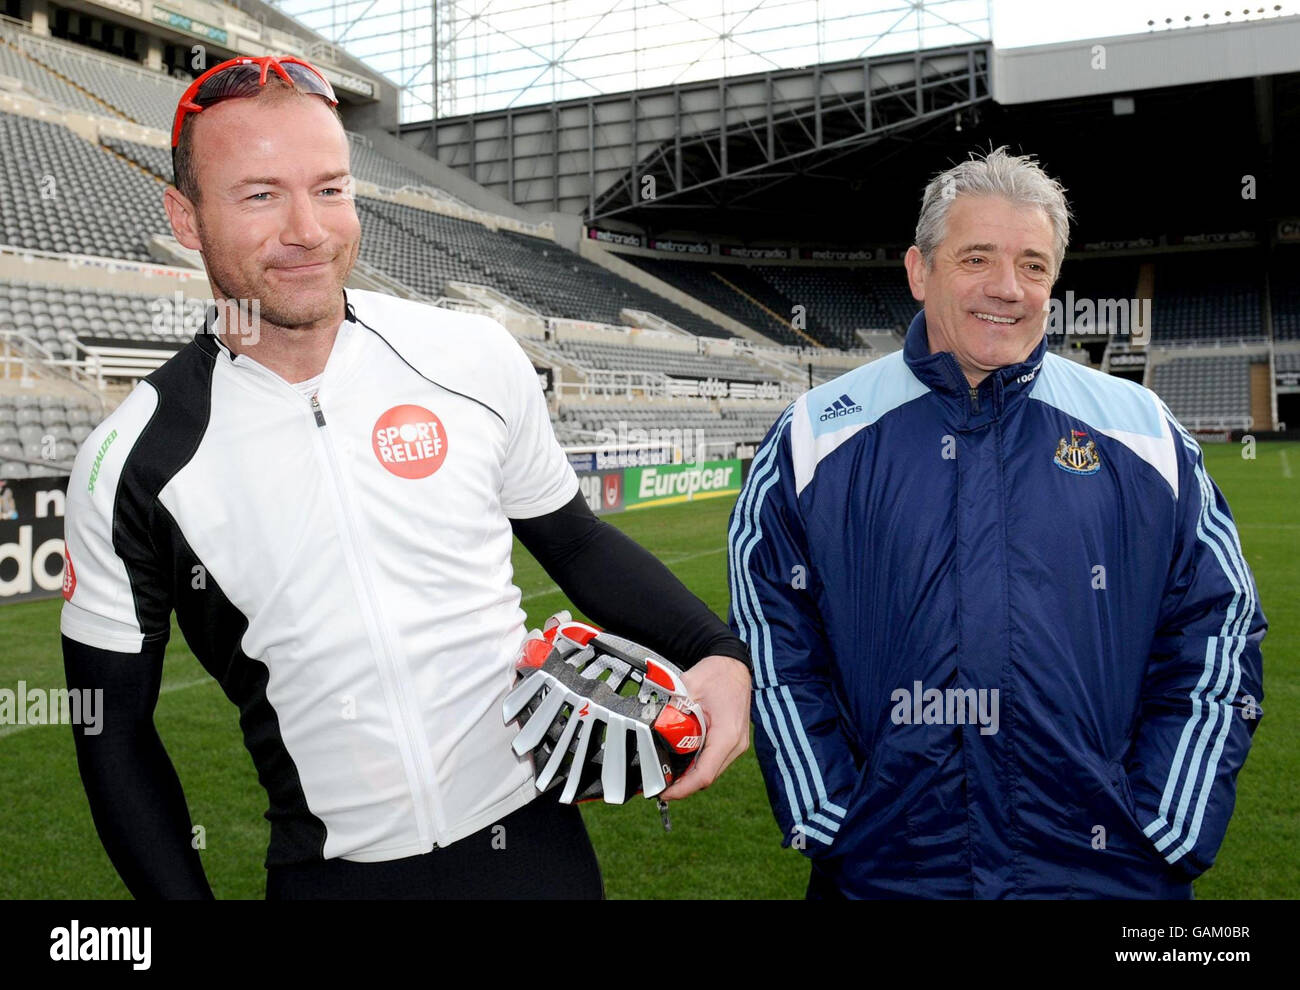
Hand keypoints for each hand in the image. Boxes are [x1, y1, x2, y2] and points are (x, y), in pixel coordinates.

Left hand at [660, 655, 750, 799]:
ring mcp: (737, 744)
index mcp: (727, 735)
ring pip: (712, 770)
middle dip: (684, 785)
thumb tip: (652, 729)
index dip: (683, 788)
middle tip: (661, 785)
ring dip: (691, 776)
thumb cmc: (716, 674)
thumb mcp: (688, 690)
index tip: (665, 792)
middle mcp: (736, 744)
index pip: (705, 774)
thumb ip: (672, 712)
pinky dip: (698, 764)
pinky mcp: (733, 741)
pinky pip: (714, 760)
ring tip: (669, 775)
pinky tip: (683, 761)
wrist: (733, 664)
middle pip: (708, 776)